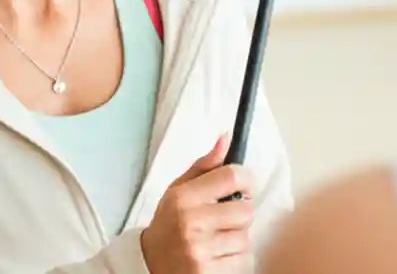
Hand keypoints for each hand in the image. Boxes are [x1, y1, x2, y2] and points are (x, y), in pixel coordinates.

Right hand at [141, 134, 255, 272]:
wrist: (150, 263)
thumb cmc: (170, 222)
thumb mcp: (179, 189)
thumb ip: (205, 165)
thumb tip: (226, 137)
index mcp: (183, 198)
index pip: (232, 176)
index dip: (245, 178)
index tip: (242, 184)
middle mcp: (191, 222)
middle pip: (246, 209)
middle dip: (240, 212)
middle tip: (225, 217)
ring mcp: (200, 250)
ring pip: (246, 237)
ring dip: (237, 238)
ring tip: (217, 238)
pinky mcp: (208, 272)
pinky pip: (243, 260)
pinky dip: (236, 258)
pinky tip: (218, 255)